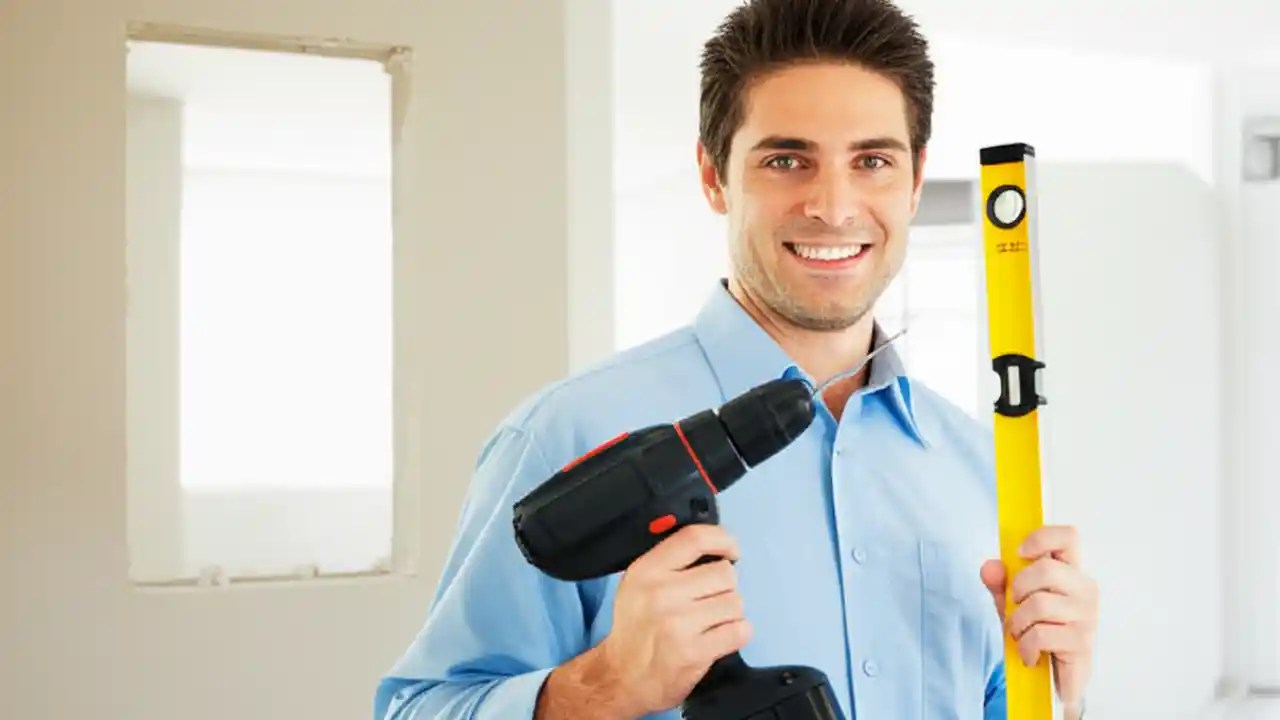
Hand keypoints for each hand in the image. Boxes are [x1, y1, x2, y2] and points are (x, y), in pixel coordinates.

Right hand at [596, 524, 751, 716]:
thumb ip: (670, 562)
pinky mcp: (694, 651)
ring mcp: (678, 623)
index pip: (694, 538)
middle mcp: (660, 594)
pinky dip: (737, 634)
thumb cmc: (636, 629)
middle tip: (709, 600)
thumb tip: (715, 546)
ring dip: (730, 613)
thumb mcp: (638, 584)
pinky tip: (718, 637)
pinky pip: (740, 630)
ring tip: (710, 622)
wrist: (622, 677)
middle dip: (724, 587)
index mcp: (646, 571)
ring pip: (735, 602)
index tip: (731, 550)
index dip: (722, 539)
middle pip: (724, 572)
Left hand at [980, 525, 1097, 710]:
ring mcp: (1087, 616)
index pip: (1068, 537)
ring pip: (1038, 603)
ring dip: (1018, 622)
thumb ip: (999, 583)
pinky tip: (1030, 654)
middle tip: (1015, 606)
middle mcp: (1084, 589)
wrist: (1052, 677)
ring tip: (1020, 633)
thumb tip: (989, 567)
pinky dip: (1026, 646)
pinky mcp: (1082, 643)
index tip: (1020, 552)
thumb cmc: (1038, 631)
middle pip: (1045, 569)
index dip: (1042, 537)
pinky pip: (1041, 634)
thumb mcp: (1012, 604)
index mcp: (1070, 571)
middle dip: (1018, 589)